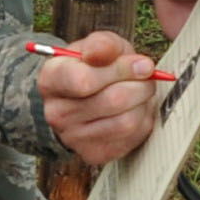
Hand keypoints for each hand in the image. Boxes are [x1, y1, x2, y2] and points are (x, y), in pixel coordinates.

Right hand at [34, 28, 160, 165]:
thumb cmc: (94, 67)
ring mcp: (73, 138)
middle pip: (112, 101)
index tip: (142, 63)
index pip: (84, 80)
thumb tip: (103, 52)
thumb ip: (102, 44)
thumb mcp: (98, 46)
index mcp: (51, 79)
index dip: (121, 70)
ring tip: (141, 92)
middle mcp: (56, 113)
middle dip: (141, 85)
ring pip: (126, 122)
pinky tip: (136, 110)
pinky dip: (143, 121)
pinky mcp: (93, 154)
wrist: (87, 96)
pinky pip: (132, 138)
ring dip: (144, 104)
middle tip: (147, 77)